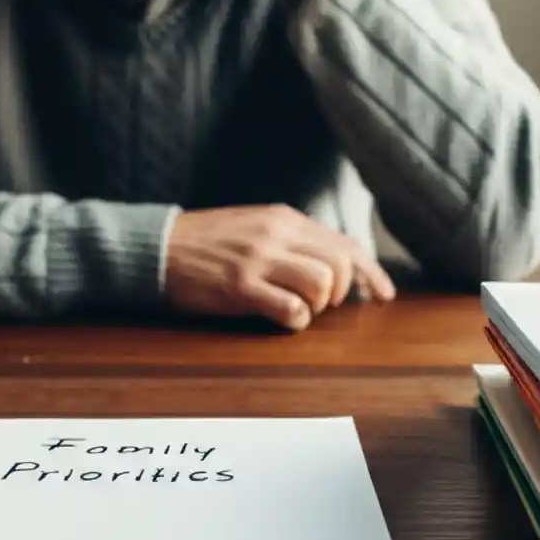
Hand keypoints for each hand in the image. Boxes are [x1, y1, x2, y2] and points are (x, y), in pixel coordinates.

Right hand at [164, 205, 395, 330]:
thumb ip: (290, 238)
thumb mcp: (253, 225)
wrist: (155, 248)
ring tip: (298, 309)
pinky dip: (296, 320)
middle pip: (341, 264)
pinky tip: (281, 318)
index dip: (372, 273)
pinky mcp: (239, 286)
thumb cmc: (204, 243)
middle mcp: (276, 234)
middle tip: (327, 306)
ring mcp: (258, 260)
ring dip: (318, 306)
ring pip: (322, 284)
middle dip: (344, 292)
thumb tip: (333, 263)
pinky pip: (290, 308)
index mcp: (283, 218)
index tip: (384, 294)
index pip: (345, 244)